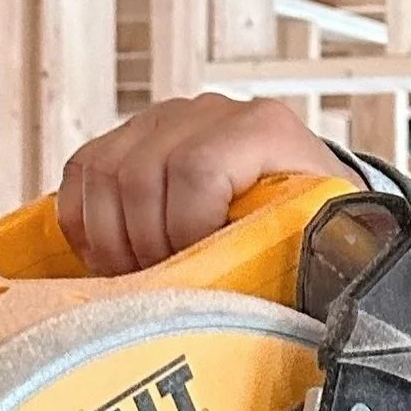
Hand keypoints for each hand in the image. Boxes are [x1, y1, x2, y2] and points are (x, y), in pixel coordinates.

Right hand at [57, 92, 347, 274]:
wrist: (305, 195)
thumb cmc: (316, 222)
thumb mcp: (327, 234)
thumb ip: (311, 248)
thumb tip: (302, 298)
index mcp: (265, 128)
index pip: (197, 169)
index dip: (187, 229)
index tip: (199, 271)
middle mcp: (210, 113)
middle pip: (141, 174)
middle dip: (146, 244)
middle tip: (164, 285)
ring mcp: (164, 119)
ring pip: (103, 173)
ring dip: (111, 238)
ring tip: (140, 276)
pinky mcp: (129, 136)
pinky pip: (82, 172)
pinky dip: (85, 222)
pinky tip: (110, 257)